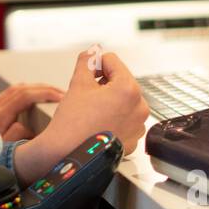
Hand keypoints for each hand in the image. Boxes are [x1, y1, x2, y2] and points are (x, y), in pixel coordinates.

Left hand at [0, 82, 64, 140]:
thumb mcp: (9, 151)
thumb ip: (16, 136)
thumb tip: (25, 125)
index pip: (24, 96)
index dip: (44, 94)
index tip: (61, 98)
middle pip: (22, 89)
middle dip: (44, 88)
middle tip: (63, 93)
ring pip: (18, 89)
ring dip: (37, 88)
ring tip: (55, 93)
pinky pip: (14, 94)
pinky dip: (29, 92)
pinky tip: (40, 96)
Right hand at [13, 47, 150, 184]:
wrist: (68, 156)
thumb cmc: (72, 123)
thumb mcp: (78, 83)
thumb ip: (87, 60)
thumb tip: (92, 51)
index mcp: (129, 90)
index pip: (113, 61)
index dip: (95, 65)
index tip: (85, 76)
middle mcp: (140, 108)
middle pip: (120, 81)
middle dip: (103, 84)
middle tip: (85, 96)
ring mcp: (138, 126)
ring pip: (123, 102)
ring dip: (109, 101)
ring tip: (91, 112)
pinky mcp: (133, 141)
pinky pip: (124, 120)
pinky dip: (112, 118)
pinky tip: (97, 124)